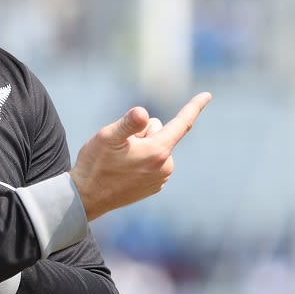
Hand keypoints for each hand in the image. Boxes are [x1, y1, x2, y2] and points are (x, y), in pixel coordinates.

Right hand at [70, 92, 211, 220]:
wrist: (86, 198)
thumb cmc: (96, 164)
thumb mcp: (108, 137)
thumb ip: (128, 123)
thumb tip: (144, 113)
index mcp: (158, 151)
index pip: (182, 124)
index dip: (194, 107)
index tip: (208, 95)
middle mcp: (165, 166)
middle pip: (159, 132)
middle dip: (143, 134)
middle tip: (120, 149)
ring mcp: (161, 178)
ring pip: (156, 147)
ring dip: (141, 148)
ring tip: (120, 161)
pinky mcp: (155, 186)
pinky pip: (153, 162)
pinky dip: (141, 161)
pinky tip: (124, 172)